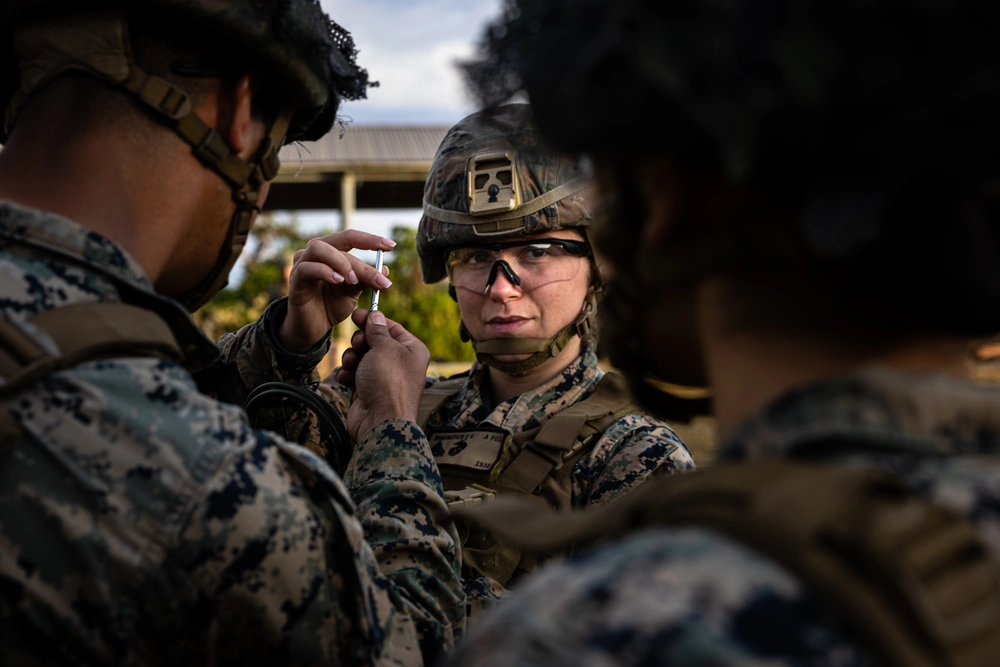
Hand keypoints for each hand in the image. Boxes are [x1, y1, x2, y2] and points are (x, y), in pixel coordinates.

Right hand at [279, 231, 394, 351]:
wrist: (313, 327)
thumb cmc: (331, 305)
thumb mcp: (353, 291)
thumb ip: (366, 279)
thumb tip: (385, 269)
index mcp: (331, 250)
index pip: (351, 237)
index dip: (371, 239)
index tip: (391, 245)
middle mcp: (315, 251)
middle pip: (339, 240)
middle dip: (361, 255)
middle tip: (377, 275)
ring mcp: (302, 263)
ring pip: (320, 249)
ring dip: (341, 262)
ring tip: (353, 280)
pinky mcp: (294, 279)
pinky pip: (307, 268)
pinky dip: (325, 272)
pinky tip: (338, 281)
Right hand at [343, 309, 429, 440]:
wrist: (380, 420)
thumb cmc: (388, 381)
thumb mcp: (384, 347)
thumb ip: (377, 330)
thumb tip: (376, 315)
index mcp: (412, 350)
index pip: (391, 327)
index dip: (373, 320)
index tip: (356, 314)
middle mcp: (400, 363)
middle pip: (374, 341)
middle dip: (361, 341)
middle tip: (358, 345)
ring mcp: (384, 377)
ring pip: (361, 357)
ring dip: (352, 358)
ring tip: (352, 365)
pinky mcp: (368, 390)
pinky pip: (354, 374)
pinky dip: (348, 374)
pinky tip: (347, 379)